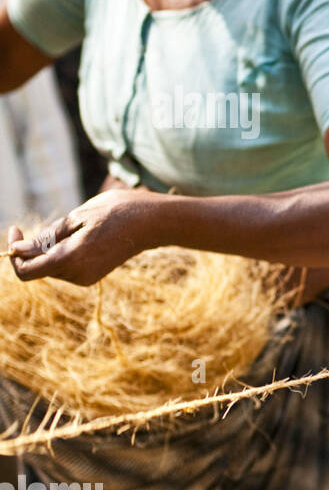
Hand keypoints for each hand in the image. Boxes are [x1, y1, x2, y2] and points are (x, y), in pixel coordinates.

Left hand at [7, 189, 165, 285]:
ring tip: (77, 227)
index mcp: (70, 259)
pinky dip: (64, 252)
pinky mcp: (94, 275)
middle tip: (54, 223)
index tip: (17, 230)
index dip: (13, 251)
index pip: (25, 270)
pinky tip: (84, 235)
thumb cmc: (117, 212)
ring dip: (52, 248)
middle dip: (35, 247)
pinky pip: (67, 266)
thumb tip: (18, 250)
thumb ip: (46, 237)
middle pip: (38, 266)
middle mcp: (77, 275)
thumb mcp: (76, 217)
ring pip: (52, 266)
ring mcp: (87, 277)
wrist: (154, 222)